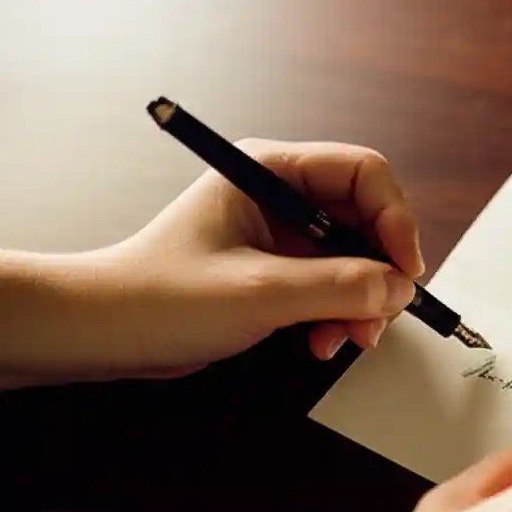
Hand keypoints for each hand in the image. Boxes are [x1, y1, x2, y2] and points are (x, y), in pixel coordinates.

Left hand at [0, 139, 423, 385]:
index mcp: (270, 170)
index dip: (395, 219)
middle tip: (380, 316)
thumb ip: (339, 287)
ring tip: (346, 340)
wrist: (107, 333)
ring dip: (362, 301)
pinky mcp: (279, 270)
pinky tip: (321, 341)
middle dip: (379, 271)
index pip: (363, 174)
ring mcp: (281, 234)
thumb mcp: (260, 293)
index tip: (404, 271)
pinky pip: (333, 285)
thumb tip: (399, 288)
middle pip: (367, 219)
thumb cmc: (162, 298)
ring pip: (356, 258)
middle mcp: (281, 194)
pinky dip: (339, 314)